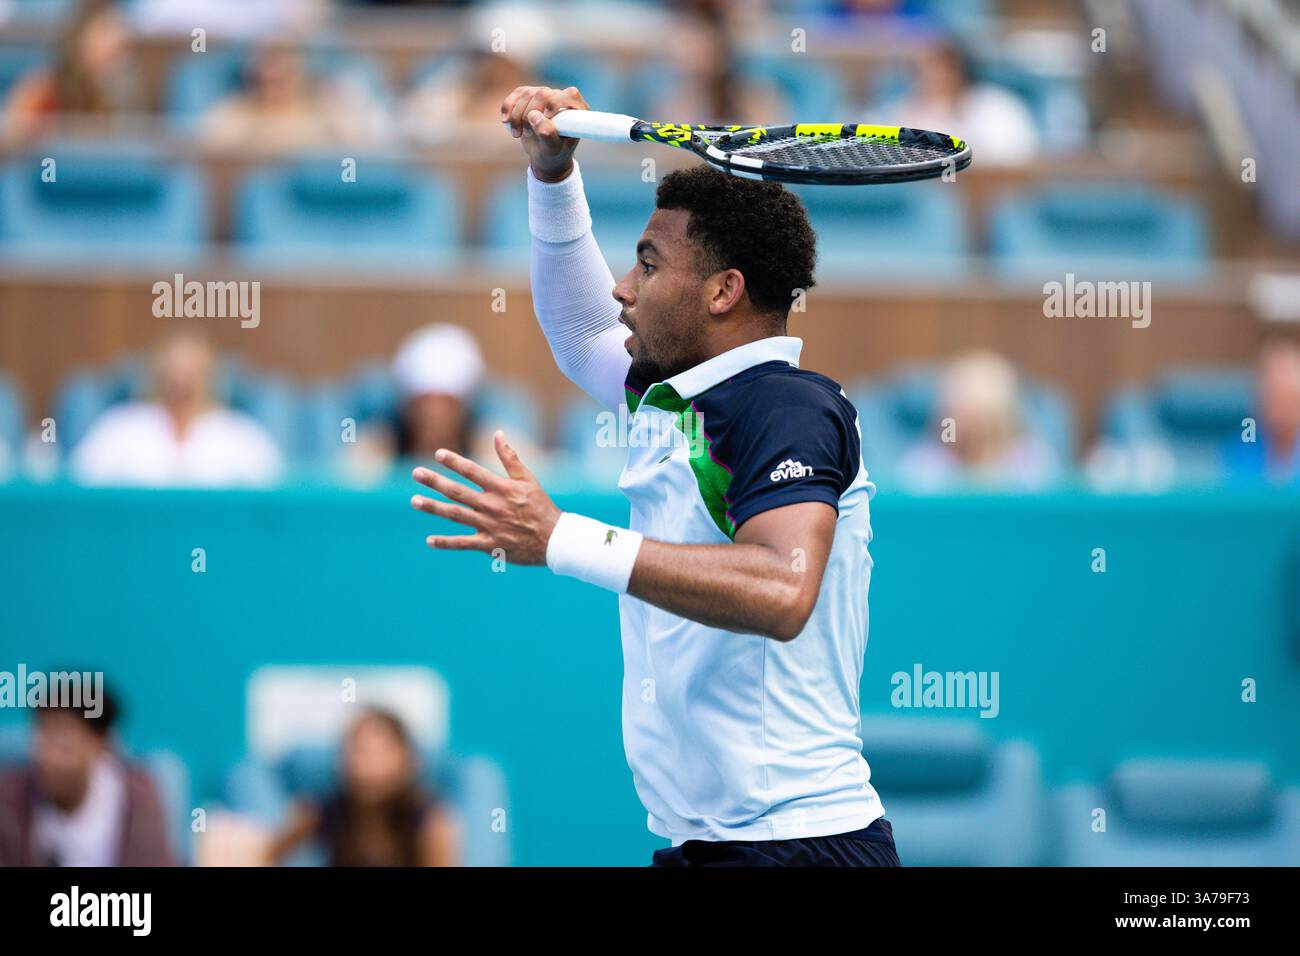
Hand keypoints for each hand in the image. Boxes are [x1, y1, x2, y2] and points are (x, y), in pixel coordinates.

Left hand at [411, 430, 561, 565]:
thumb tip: (498, 433)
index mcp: (501, 488)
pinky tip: (429, 540)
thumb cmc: (540, 506)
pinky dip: (445, 543)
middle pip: (457, 491)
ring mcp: (488, 526)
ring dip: (433, 507)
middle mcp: (491, 506)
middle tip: (415, 473)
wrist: (553, 540)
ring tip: (414, 501)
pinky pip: (463, 543)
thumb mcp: (528, 479)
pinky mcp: (489, 545)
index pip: (472, 471)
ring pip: (455, 515)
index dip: (454, 462)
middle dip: (434, 482)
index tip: (437, 453)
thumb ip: (510, 457)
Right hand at [499, 85, 588, 181]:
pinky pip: (516, 94)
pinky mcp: (530, 96)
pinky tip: (505, 121)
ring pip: (527, 94)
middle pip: (543, 93)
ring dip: (517, 116)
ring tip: (517, 134)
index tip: (546, 116)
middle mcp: (561, 98)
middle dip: (529, 114)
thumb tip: (534, 116)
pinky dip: (508, 107)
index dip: (556, 102)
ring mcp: (545, 95)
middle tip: (526, 134)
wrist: (543, 155)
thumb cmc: (554, 154)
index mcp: (576, 110)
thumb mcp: (553, 150)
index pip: (570, 94)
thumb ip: (548, 135)